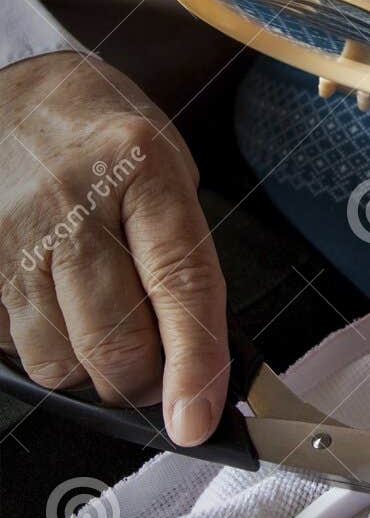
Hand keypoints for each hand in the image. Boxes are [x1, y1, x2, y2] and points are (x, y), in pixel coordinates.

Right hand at [0, 50, 229, 445]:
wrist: (12, 96)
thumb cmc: (104, 137)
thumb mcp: (167, 170)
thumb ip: (182, 257)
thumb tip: (203, 359)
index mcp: (141, 168)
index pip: (179, 284)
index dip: (194, 365)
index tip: (199, 421)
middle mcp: (70, 202)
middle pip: (114, 343)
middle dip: (144, 381)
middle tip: (156, 369)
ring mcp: (12, 237)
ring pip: (60, 362)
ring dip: (91, 369)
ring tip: (100, 319)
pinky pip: (16, 349)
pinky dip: (46, 348)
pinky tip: (55, 304)